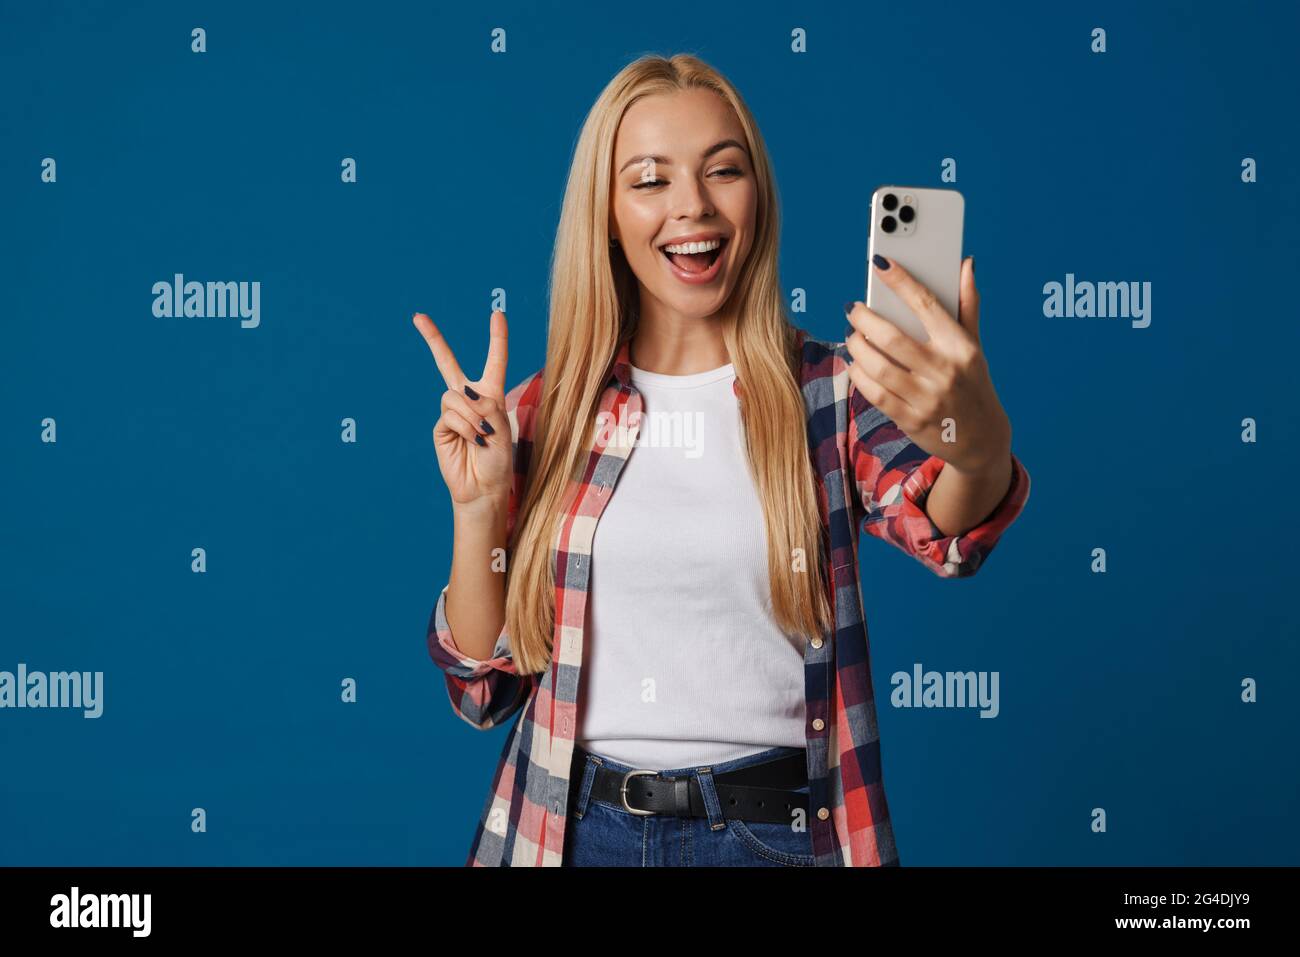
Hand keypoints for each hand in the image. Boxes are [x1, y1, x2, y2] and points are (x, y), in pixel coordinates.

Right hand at [412, 309, 512, 508]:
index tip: (496, 313)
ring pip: (455, 396)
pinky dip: (465, 427)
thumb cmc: (498, 460)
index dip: (496, 338)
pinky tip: (472, 441)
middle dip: (433, 339)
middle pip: (447, 363)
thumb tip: (463, 393)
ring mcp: (452, 412)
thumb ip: (487, 405)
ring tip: (481, 437)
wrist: (484, 488)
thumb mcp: (503, 428)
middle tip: (418, 317)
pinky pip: (450, 415)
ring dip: (471, 416)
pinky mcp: (441, 427)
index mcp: (491, 395)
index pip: (494, 361)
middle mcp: (469, 399)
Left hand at [845, 255, 1010, 475]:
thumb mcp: (975, 347)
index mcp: (961, 347)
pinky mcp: (911, 420)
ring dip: (857, 347)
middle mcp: (944, 371)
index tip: (880, 263)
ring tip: (852, 336)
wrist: (981, 439)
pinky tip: (855, 363)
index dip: (901, 281)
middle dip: (864, 319)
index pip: (926, 304)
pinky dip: (859, 375)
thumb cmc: (972, 384)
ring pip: (878, 366)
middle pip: (892, 337)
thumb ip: (967, 306)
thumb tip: (965, 265)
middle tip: (853, 309)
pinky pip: (874, 393)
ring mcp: (927, 398)